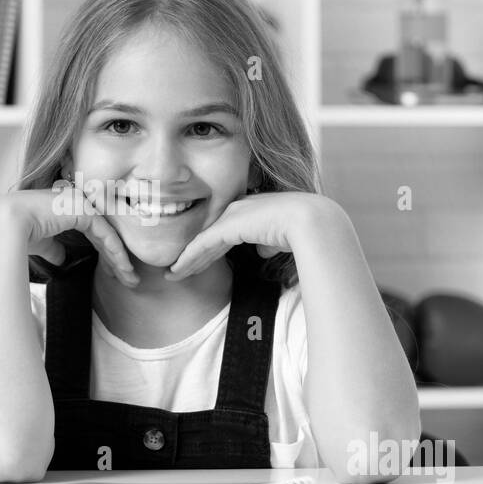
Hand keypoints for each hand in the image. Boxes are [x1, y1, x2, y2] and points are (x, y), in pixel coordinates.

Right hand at [0, 186, 139, 286]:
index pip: (91, 232)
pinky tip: (122, 267)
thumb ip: (53, 246)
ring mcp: (80, 204)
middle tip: (129, 279)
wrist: (4, 225)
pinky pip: (105, 234)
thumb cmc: (15, 234)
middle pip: (103, 234)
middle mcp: (74, 202)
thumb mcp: (40, 243)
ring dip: (120, 258)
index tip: (113, 273)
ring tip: (130, 278)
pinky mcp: (84, 210)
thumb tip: (61, 257)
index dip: (103, 253)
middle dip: (116, 258)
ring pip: (107, 235)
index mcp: (63, 208)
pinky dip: (115, 251)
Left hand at [165, 192, 334, 279]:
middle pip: (208, 236)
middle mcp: (237, 209)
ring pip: (201, 242)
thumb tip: (263, 248)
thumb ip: (268, 241)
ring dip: (186, 260)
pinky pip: (202, 245)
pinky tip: (177, 270)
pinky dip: (189, 259)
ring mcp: (231, 216)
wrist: (310, 221)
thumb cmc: (303, 230)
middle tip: (177, 270)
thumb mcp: (282, 237)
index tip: (197, 263)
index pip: (223, 232)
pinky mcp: (227, 226)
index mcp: (250, 210)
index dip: (209, 249)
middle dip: (193, 255)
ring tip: (172, 275)